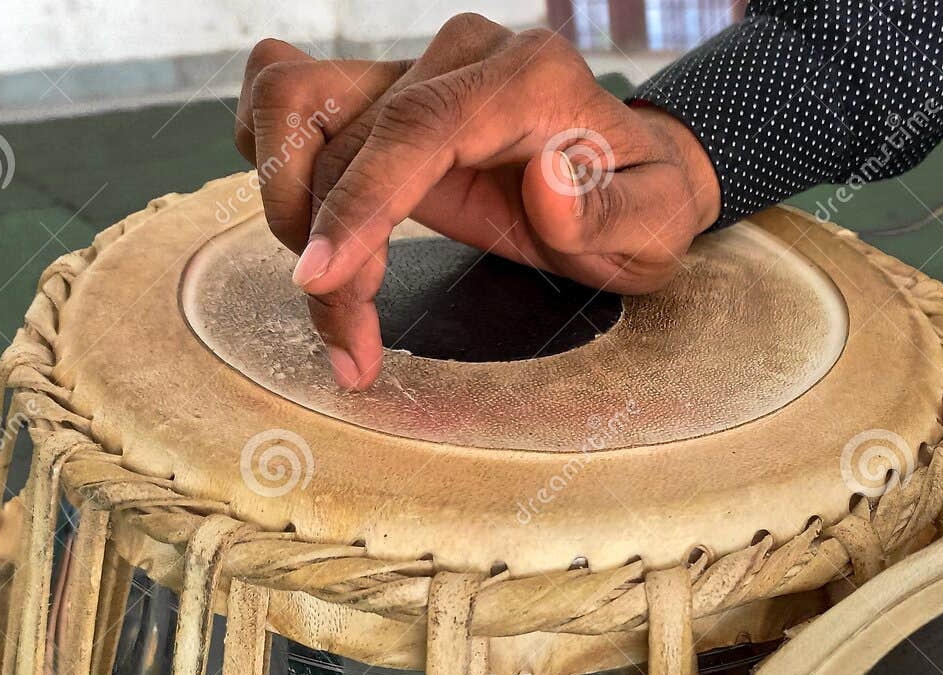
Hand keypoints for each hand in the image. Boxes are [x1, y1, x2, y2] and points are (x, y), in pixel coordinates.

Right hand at [235, 15, 720, 387]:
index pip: (418, 129)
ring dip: (292, 214)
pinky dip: (287, 180)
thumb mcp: (655, 225)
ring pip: (294, 109)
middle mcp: (463, 58)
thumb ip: (606, 209)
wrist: (633, 178)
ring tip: (342, 305)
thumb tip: (546, 179)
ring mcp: (416, 68)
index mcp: (530, 81)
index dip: (358, 203)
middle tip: (353, 349)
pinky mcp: (385, 95)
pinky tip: (324, 247)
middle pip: (346, 141)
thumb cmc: (643, 204)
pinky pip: (293, 103)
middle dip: (331, 257)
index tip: (323, 278)